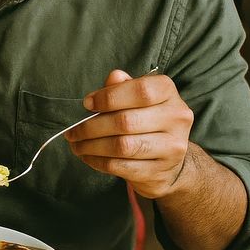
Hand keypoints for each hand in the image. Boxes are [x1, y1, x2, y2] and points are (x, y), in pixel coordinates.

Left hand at [65, 70, 193, 198]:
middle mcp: (176, 118)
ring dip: (91, 146)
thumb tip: (112, 78)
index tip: (87, 104)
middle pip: (126, 121)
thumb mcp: (136, 99)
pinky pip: (121, 166)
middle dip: (91, 127)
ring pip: (123, 146)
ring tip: (76, 144)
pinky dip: (98, 161)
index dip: (109, 97)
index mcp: (168, 93)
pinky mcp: (160, 171)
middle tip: (72, 131)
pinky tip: (88, 156)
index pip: (141, 90)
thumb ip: (122, 87)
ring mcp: (172, 147)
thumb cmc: (144, 121)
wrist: (168, 161)